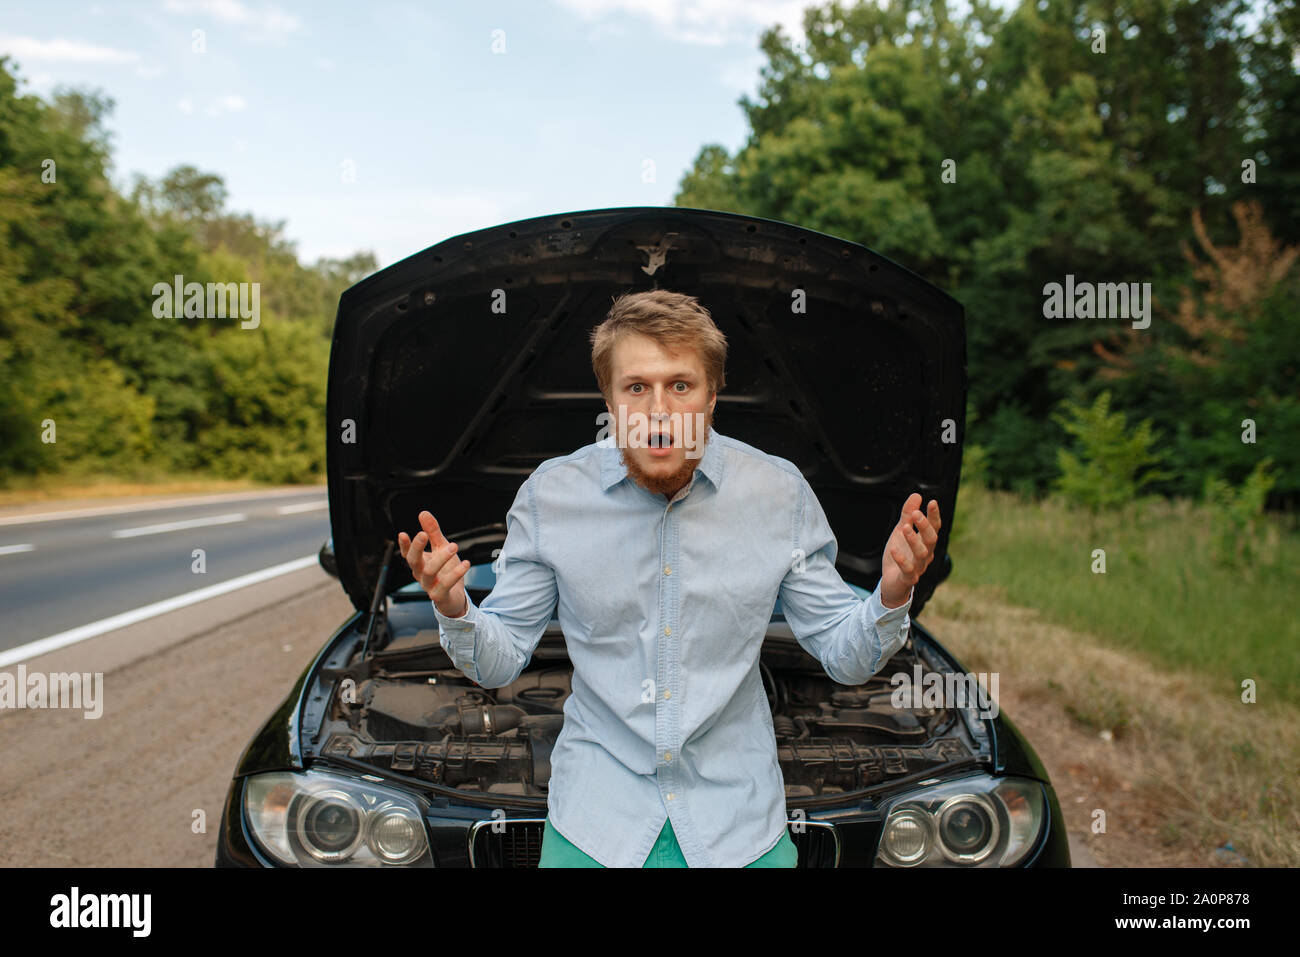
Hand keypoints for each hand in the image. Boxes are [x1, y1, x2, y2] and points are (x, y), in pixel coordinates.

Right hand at [397, 510, 469, 617]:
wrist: (454, 597)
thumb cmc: (446, 570)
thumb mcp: (440, 547)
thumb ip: (432, 532)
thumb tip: (423, 513)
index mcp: (419, 562)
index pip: (407, 553)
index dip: (404, 544)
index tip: (402, 533)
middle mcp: (420, 574)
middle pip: (413, 561)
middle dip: (417, 547)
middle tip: (423, 534)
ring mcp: (429, 586)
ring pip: (430, 571)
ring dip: (441, 558)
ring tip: (454, 546)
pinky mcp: (440, 595)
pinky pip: (446, 585)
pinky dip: (456, 574)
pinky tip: (466, 563)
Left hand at [880, 493, 940, 608]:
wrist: (892, 583)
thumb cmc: (899, 555)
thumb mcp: (901, 532)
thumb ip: (907, 515)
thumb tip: (917, 495)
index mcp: (926, 543)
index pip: (934, 528)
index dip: (934, 516)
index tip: (932, 502)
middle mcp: (926, 555)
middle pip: (931, 540)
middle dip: (925, 526)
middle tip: (916, 513)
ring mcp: (918, 568)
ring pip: (922, 554)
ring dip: (914, 540)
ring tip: (904, 528)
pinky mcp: (908, 579)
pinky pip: (908, 570)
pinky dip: (902, 560)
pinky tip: (894, 549)